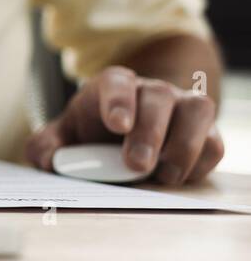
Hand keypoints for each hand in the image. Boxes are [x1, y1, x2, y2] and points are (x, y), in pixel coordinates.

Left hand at [26, 66, 223, 184]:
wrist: (125, 134)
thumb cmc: (90, 133)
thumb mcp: (61, 138)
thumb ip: (45, 146)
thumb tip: (47, 159)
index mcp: (113, 86)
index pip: (117, 82)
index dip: (118, 101)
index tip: (117, 125)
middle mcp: (152, 90)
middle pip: (158, 97)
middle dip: (149, 132)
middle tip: (136, 165)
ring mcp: (183, 107)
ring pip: (197, 112)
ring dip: (183, 146)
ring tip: (162, 176)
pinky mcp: (206, 131)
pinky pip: (215, 142)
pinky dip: (201, 163)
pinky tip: (176, 178)